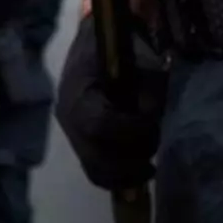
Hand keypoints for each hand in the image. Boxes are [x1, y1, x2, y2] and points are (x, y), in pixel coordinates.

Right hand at [53, 15, 165, 193]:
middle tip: (153, 160)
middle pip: (94, 156)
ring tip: (149, 169)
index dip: (130, 131)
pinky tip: (137, 172)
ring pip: (94, 169)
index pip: (99, 123)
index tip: (152, 126)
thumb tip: (154, 117)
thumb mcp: (138, 62)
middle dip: (129, 164)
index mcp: (78, 92)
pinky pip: (95, 171)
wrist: (96, 45)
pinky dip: (117, 178)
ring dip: (125, 176)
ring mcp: (72, 134)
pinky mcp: (80, 144)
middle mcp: (68, 117)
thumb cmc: (119, 50)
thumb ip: (148, 91)